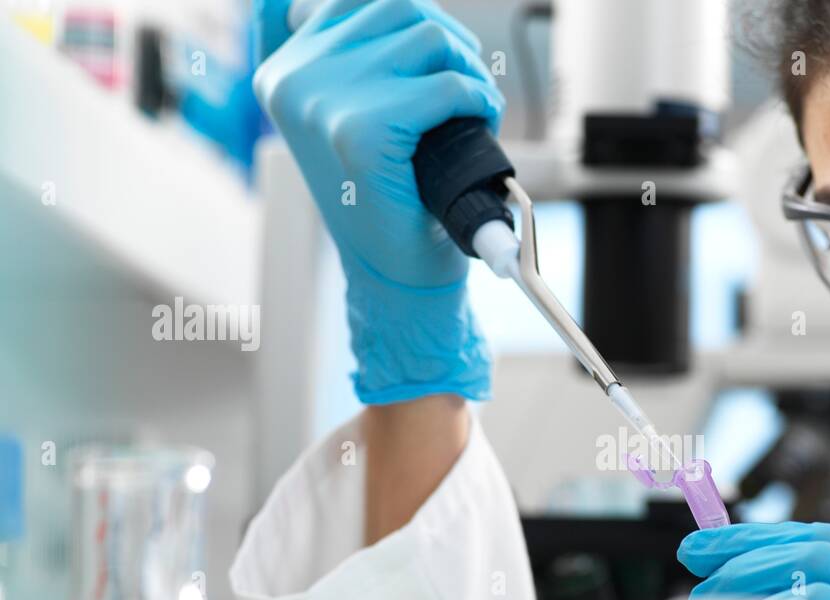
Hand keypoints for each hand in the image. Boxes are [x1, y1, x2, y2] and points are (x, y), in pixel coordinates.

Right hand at [253, 0, 504, 403]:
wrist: (396, 278)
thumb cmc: (388, 201)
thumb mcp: (356, 119)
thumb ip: (361, 60)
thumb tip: (407, 12)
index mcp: (284, 73)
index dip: (412, 19)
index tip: (437, 57)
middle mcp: (294, 79)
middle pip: (396, 6)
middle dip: (448, 39)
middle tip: (468, 84)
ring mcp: (323, 102)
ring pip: (427, 35)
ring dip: (467, 67)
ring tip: (473, 106)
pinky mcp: (362, 130)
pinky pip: (448, 85)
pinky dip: (479, 99)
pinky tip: (480, 123)